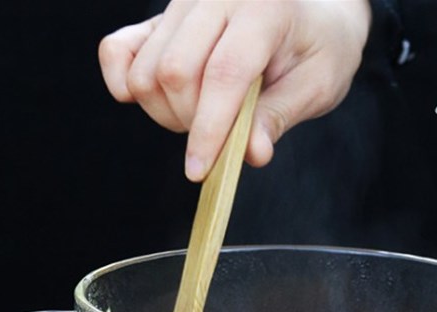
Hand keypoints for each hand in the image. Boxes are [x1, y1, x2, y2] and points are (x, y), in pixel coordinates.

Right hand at [99, 0, 371, 181]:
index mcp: (264, 7)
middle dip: (191, 122)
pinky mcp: (160, 16)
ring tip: (203, 116)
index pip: (223, 73)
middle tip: (220, 137)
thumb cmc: (319, 50)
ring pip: (146, 71)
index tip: (199, 170)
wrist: (312, 16)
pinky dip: (124, 83)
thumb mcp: (317, 85)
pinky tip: (151, 100)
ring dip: (165, 111)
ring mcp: (182, 3)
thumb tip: (252, 154)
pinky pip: (117, 50)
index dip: (209, 129)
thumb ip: (280, 116)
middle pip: (175, 73)